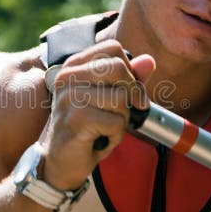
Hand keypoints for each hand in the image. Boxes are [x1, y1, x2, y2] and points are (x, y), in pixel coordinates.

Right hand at [43, 40, 155, 190]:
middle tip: (126, 112)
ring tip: (106, 128)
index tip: (130, 91)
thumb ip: (129, 79)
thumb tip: (149, 61)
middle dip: (132, 94)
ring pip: (120, 98)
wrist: (61, 162)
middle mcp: (67, 76)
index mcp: (73, 65)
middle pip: (118, 68)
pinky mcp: (75, 119)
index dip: (130, 70)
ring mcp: (68, 97)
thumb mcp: (109, 100)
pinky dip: (116, 135)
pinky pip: (115, 122)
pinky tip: (101, 139)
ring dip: (122, 119)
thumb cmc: (86, 129)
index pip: (113, 49)